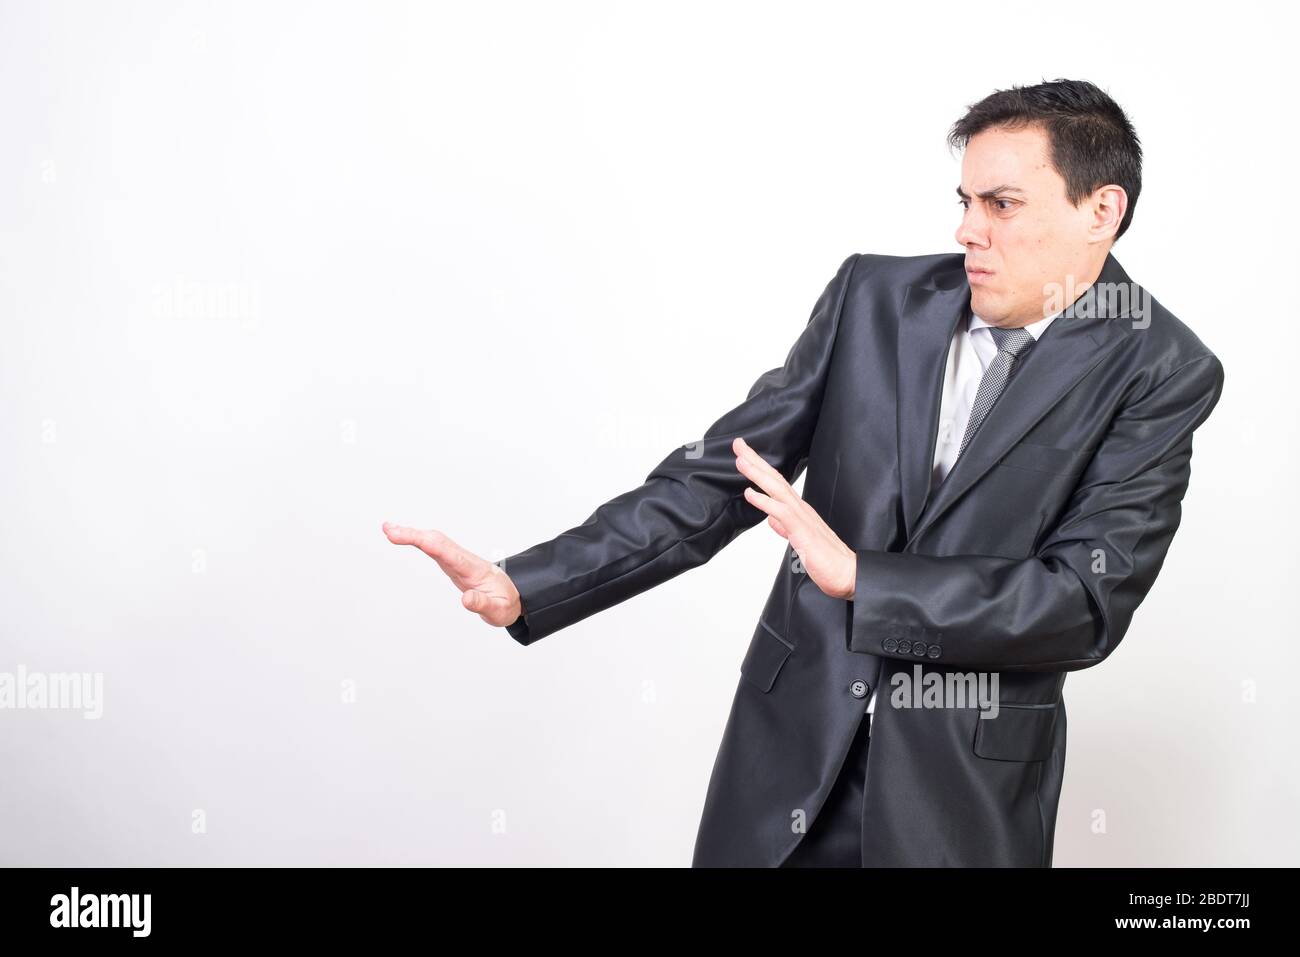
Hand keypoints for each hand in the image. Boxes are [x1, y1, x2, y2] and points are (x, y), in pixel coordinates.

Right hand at [382, 522, 522, 626]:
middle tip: (388, 529)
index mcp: (472, 569)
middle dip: (412, 534)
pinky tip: (405, 538)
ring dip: (413, 535)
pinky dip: (419, 541)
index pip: (445, 551)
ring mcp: (458, 561)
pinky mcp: (453, 564)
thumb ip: (483, 605)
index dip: (422, 541)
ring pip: (434, 542)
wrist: (514, 597)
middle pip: (437, 541)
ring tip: (390, 530)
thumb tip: (466, 599)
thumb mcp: (498, 611)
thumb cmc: (505, 603)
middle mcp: (464, 560)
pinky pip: (435, 548)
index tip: (402, 536)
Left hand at [732, 436, 856, 600]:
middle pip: (775, 479)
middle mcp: (800, 509)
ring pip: (777, 489)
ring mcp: (802, 518)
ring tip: (741, 461)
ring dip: (757, 474)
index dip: (760, 468)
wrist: (846, 573)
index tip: (744, 455)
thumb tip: (771, 520)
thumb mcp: (799, 540)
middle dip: (755, 461)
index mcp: (799, 510)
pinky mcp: (803, 531)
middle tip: (738, 444)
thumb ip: (785, 527)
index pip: (776, 483)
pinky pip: (781, 512)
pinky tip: (750, 493)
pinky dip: (764, 501)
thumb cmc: (826, 559)